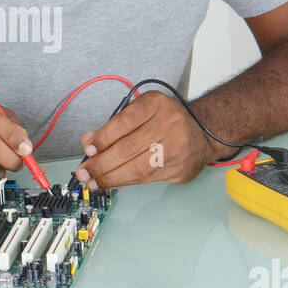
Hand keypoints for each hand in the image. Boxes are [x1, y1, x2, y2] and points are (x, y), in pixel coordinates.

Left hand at [75, 91, 216, 188]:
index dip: (103, 137)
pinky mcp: (179, 168)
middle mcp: (169, 123)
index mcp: (156, 103)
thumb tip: (88, 141)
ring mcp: (177, 147)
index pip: (125, 121)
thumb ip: (115, 125)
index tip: (88, 149)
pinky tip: (112, 183)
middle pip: (129, 147)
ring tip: (94, 181)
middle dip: (102, 163)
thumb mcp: (142, 111)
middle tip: (84, 172)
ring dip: (111, 177)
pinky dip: (125, 182)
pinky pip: (146, 178)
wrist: (203, 132)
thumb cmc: (166, 120)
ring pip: (137, 167)